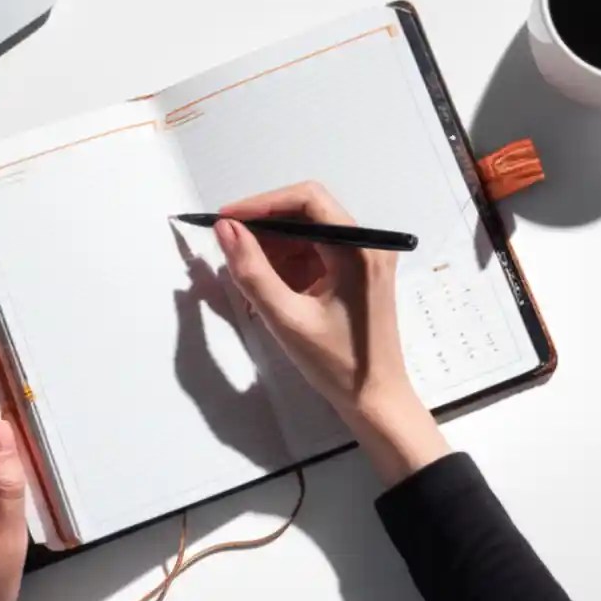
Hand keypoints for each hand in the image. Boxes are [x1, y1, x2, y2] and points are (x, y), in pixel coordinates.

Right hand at [214, 182, 449, 484]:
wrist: (376, 400)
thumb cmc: (337, 364)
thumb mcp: (287, 319)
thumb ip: (252, 271)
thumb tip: (224, 229)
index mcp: (358, 249)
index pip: (306, 199)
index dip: (261, 203)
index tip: (225, 220)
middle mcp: (366, 244)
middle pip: (307, 212)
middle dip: (264, 226)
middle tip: (228, 245)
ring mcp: (363, 258)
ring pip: (307, 232)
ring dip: (272, 247)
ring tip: (245, 275)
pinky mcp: (355, 273)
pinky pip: (314, 253)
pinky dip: (286, 264)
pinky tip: (266, 288)